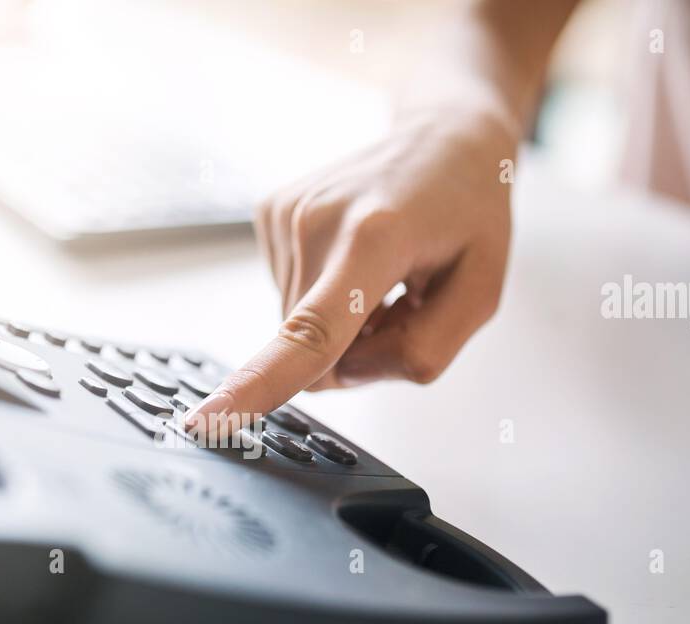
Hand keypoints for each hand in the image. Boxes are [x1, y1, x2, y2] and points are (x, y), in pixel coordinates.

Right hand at [188, 99, 519, 432]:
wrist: (445, 138)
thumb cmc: (468, 215)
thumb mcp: (480, 296)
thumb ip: (421, 353)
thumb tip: (338, 373)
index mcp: (375, 239)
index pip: (312, 331)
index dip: (262, 382)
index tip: (210, 418)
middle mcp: (317, 222)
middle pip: (312, 350)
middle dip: (356, 348)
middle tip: (401, 300)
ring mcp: (286, 213)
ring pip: (297, 328)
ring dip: (340, 319)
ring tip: (381, 272)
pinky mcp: (270, 213)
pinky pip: (289, 296)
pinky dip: (323, 294)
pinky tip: (354, 258)